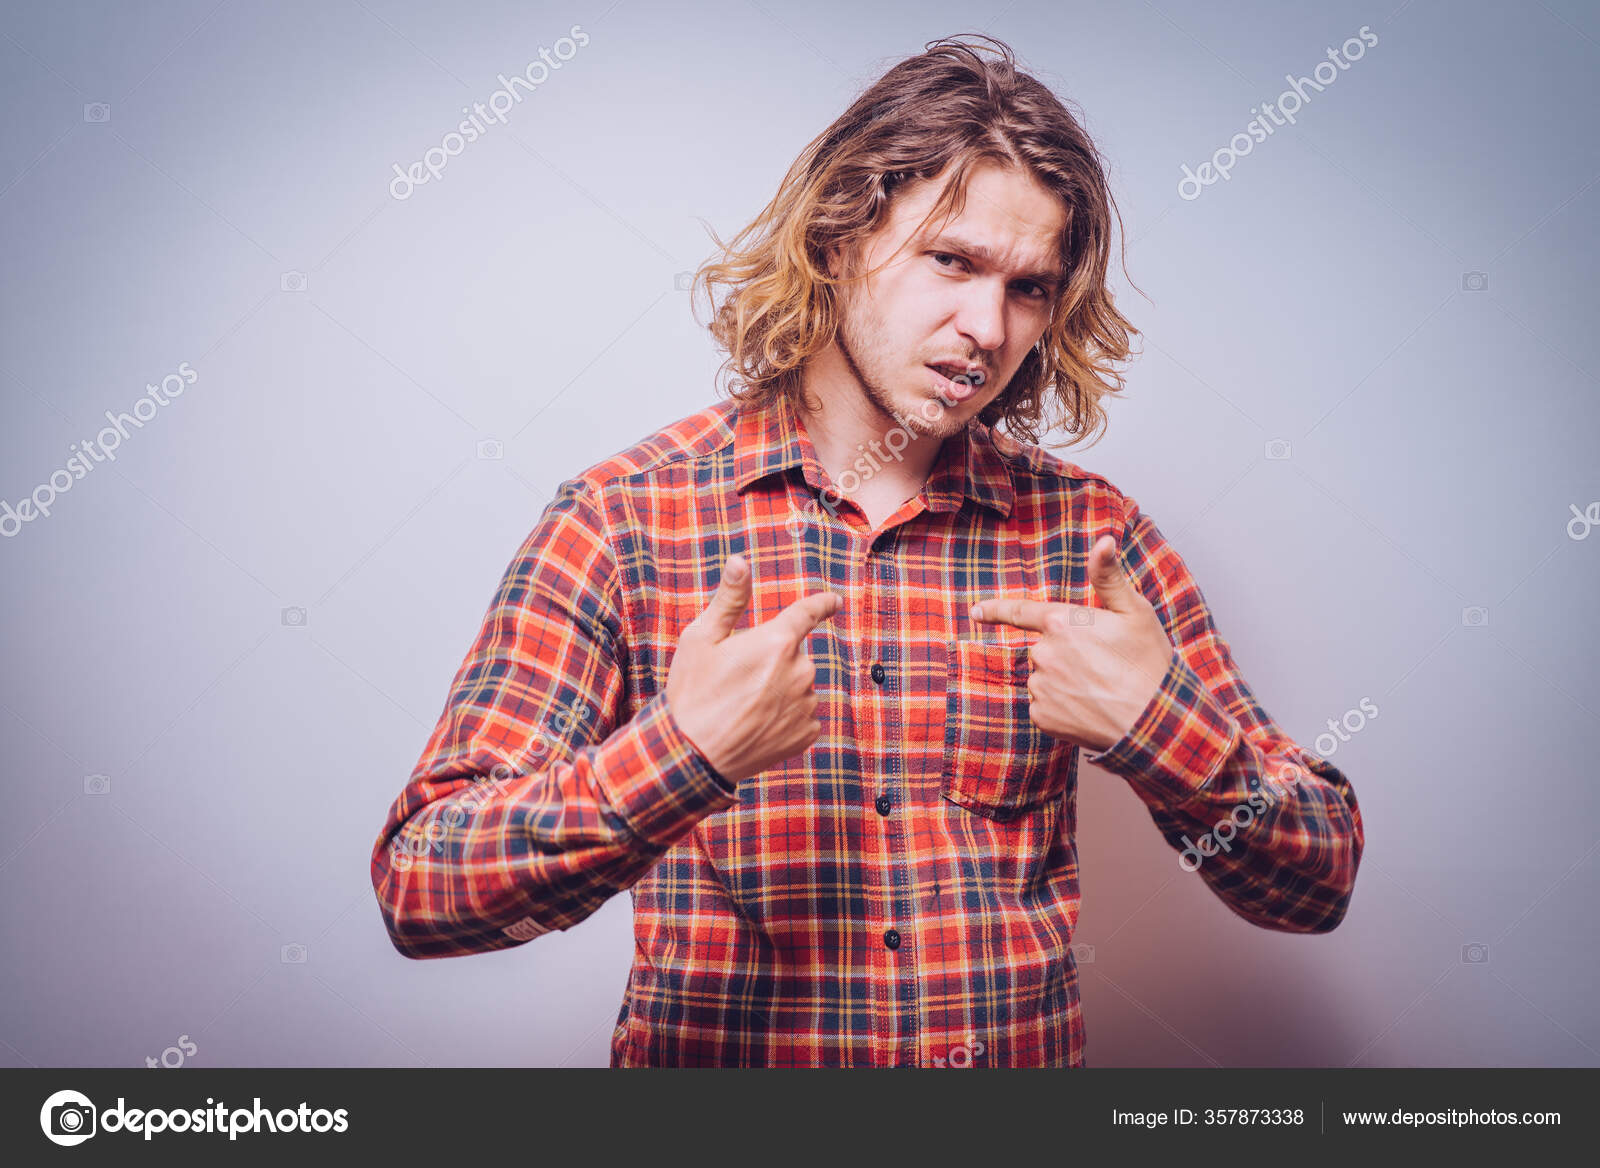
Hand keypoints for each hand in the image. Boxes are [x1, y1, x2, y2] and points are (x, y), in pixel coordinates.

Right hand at [665, 553, 841, 782]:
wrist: (694, 755)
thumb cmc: (692, 693)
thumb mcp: (701, 639)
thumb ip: (729, 599)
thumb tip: (740, 561)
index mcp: (778, 641)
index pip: (809, 612)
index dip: (822, 603)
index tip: (833, 601)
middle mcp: (801, 670)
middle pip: (796, 654)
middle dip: (774, 660)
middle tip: (738, 679)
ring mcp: (807, 704)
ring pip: (799, 685)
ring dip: (780, 689)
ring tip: (744, 706)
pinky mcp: (808, 733)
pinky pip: (802, 715)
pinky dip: (785, 717)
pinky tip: (757, 725)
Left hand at [969, 535, 1174, 752]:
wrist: (1155, 721)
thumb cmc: (1148, 662)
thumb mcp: (1135, 612)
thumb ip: (1109, 576)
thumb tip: (1104, 540)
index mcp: (1062, 622)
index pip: (1020, 611)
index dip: (995, 609)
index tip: (975, 610)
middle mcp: (1044, 653)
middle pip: (1044, 648)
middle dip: (1065, 653)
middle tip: (1102, 664)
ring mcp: (1041, 687)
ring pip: (1044, 678)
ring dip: (1063, 681)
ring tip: (1099, 688)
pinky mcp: (1042, 717)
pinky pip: (1045, 706)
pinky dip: (1061, 707)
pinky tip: (1088, 707)